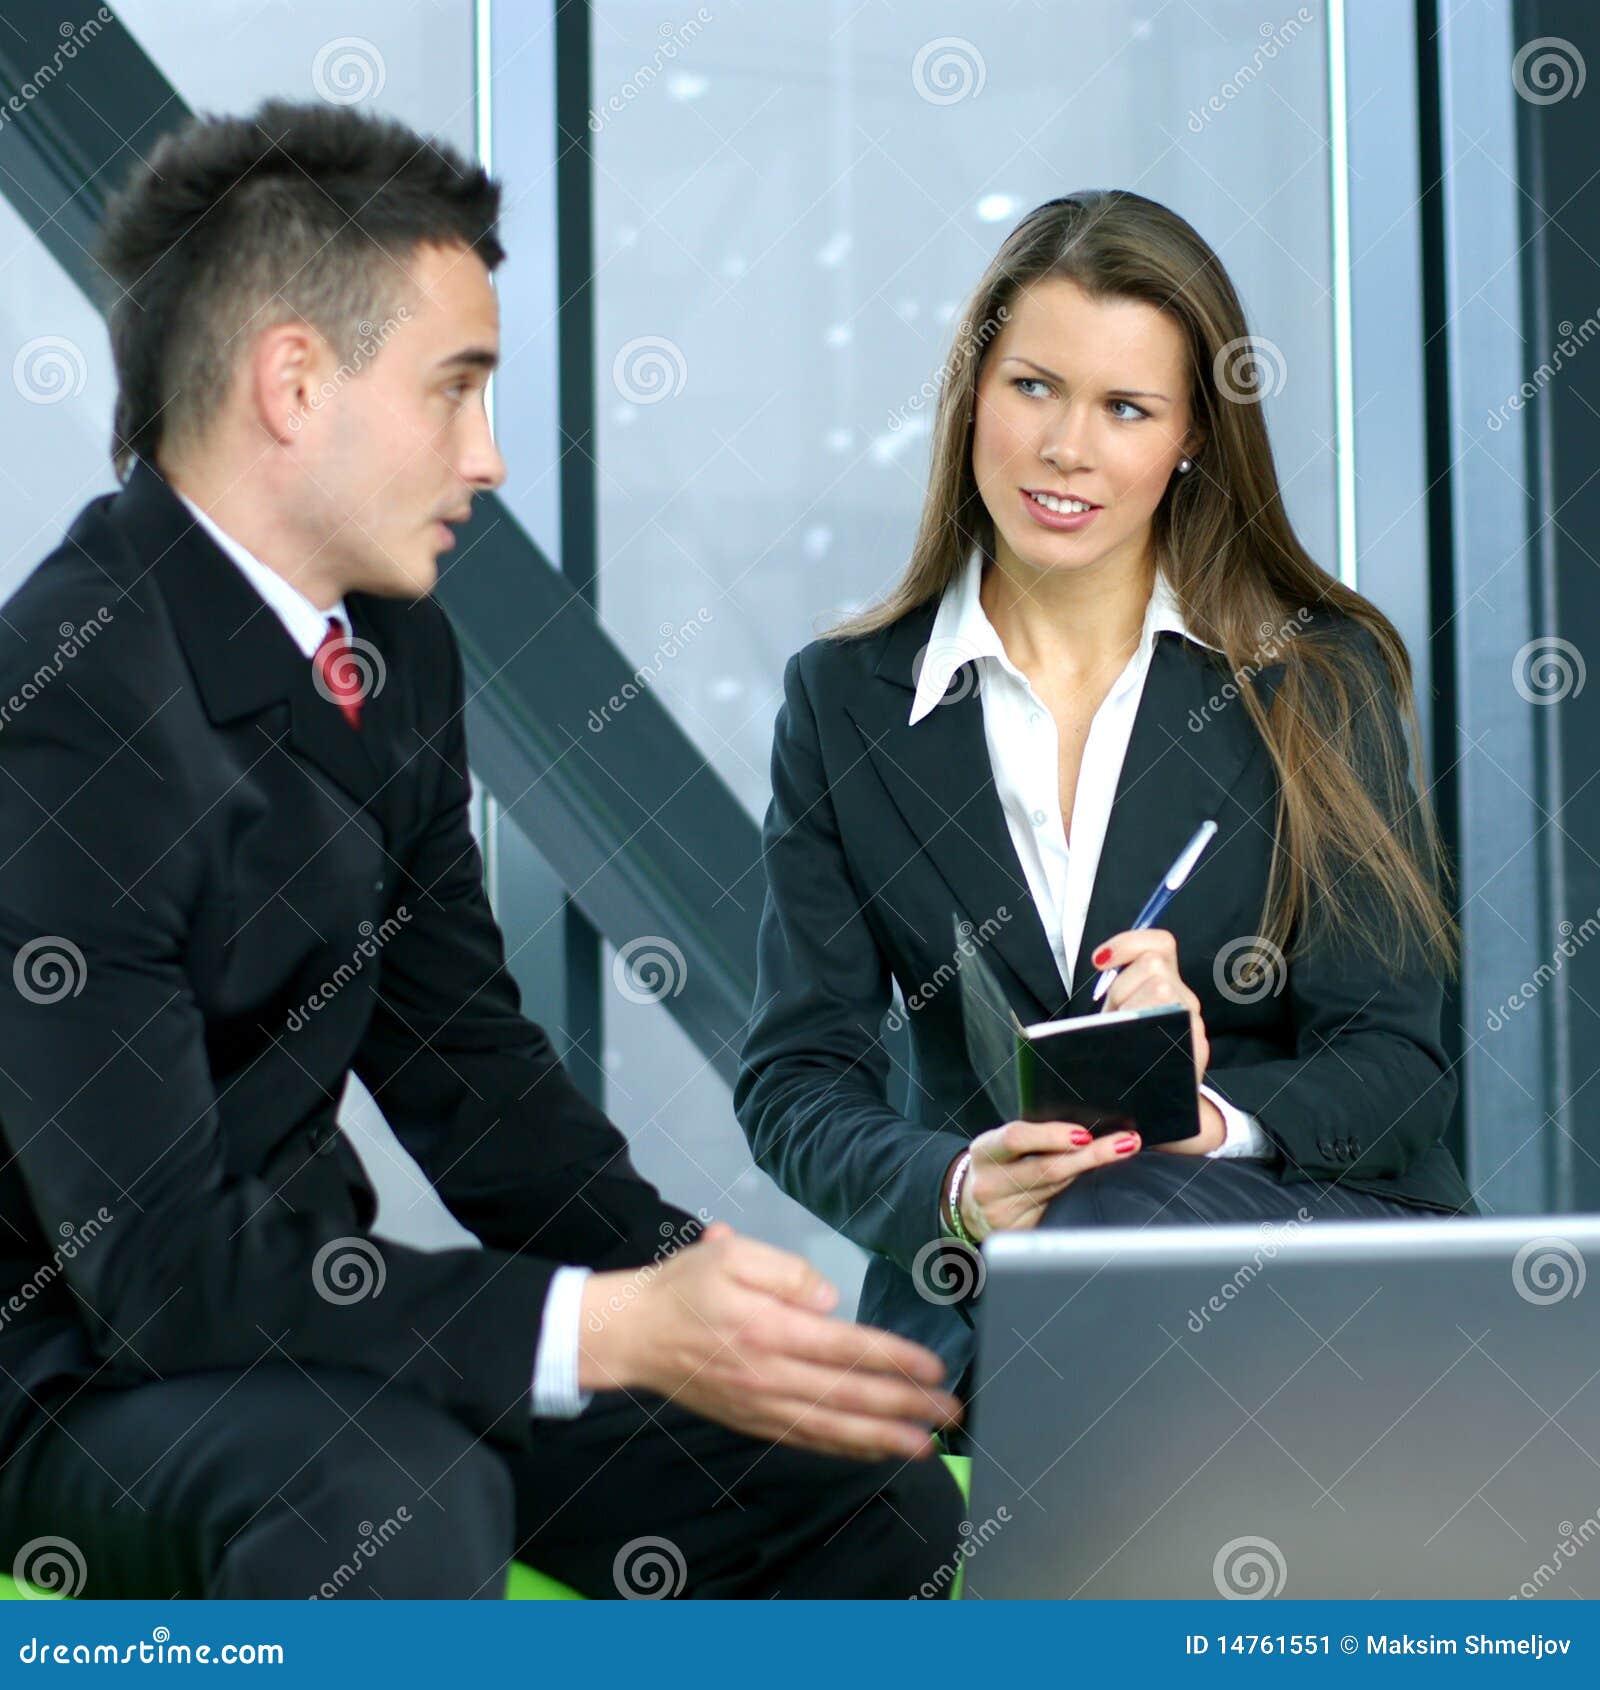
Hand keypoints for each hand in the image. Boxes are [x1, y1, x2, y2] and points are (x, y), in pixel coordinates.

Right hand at [577, 1221, 960, 1461]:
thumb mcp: (730, 1253)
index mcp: (768, 1328)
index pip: (845, 1348)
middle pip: (848, 1396)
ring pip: (832, 1428)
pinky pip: (806, 1439)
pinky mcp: (752, 1422)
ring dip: (883, 1439)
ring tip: (926, 1445)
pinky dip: (844, 1448)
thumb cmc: (685, 1286)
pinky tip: (874, 1450)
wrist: (634, 1333)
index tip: (933, 1367)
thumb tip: (830, 1300)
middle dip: (904, 1407)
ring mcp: (761, 1406)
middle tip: (949, 1410)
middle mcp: (770, 1375)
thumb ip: (786, 1271)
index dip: (893, 1360)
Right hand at [956, 1118, 1140, 1244]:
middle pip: (1048, 1170)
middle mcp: (990, 1185)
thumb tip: (1086, 1132)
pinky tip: (1100, 1193)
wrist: (970, 1205)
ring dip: (1092, 1177)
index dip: (1052, 1135)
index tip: (1085, 1134)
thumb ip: (1035, 1138)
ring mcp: (1004, 1214)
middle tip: (1126, 1144)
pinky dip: (1081, 1201)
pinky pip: (1059, 1215)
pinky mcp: (1020, 1235)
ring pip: (1059, 1193)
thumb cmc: (998, 1165)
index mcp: (984, 1152)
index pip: (1016, 1138)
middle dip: (1092, 1156)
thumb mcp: (1003, 1145)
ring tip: (1122, 1159)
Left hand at [1091, 927, 1221, 1154]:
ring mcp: (1193, 1025)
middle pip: (1154, 967)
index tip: (1099, 961)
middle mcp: (1186, 1001)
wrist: (1155, 1109)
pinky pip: (1172, 1027)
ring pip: (1161, 989)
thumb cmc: (1128, 1057)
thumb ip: (1119, 989)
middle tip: (1115, 1020)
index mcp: (1167, 985)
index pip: (1160, 944)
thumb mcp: (1119, 1019)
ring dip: (1131, 1010)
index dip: (1129, 942)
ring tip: (1124, 1038)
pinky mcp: (1196, 1050)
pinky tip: (1133, 1049)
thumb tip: (1101, 959)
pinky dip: (1145, 1034)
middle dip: (1121, 989)